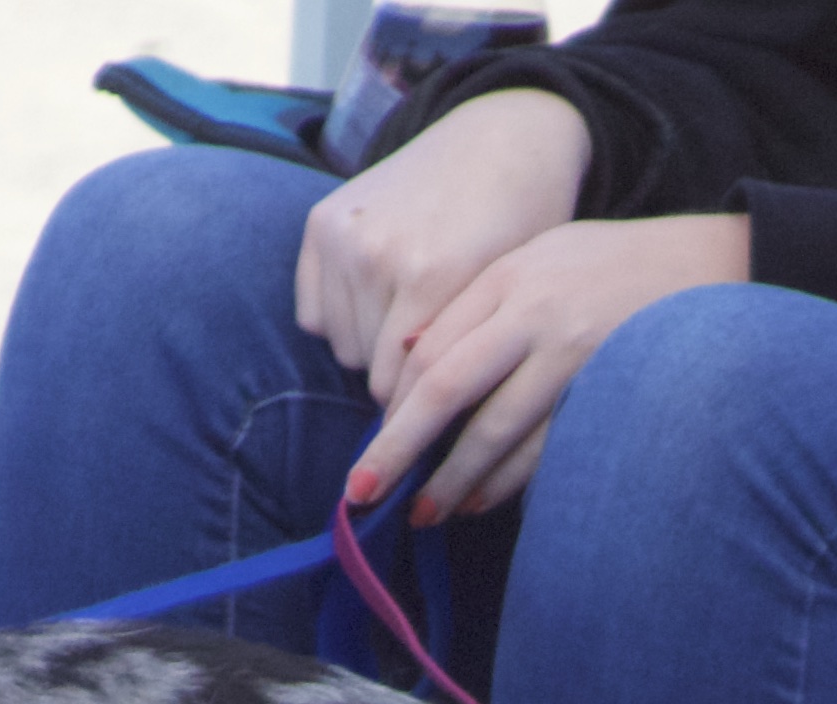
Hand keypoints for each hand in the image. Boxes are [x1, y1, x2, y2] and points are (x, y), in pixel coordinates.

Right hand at [296, 88, 591, 401]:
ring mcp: (345, 235)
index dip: (422, 411)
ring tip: (410, 327)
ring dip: (372, 350)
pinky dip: (341, 320)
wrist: (501, 139)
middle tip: (433, 363)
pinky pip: (314, 314)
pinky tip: (379, 302)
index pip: (402, 389)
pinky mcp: (321, 222)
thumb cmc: (522, 227)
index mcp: (436, 275)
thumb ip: (464, 356)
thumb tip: (422, 432)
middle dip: (400, 380)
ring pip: (342, 346)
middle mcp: (379, 253)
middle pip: (370, 372)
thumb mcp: (511, 297)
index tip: (440, 418)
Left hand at [348, 213, 750, 522]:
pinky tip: (484, 502)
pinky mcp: (608, 389)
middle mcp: (537, 310)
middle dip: (399, 446)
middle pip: (446, 386)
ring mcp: (575, 352)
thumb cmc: (615, 269)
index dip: (395, 405)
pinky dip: (510, 482)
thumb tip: (409, 361)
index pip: (431, 346)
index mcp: (511, 276)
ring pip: (495, 429)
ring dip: (455, 480)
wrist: (716, 266)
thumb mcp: (543, 259)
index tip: (372, 447)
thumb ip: (480, 304)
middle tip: (362, 491)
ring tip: (427, 512)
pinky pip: (546, 448)